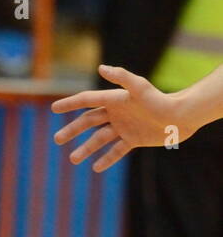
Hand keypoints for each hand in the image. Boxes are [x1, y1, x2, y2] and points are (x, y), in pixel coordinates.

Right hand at [52, 65, 193, 171]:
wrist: (183, 116)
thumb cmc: (161, 100)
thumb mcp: (140, 88)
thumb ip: (121, 76)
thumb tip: (101, 68)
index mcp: (115, 99)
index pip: (87, 101)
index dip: (70, 104)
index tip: (54, 109)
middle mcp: (117, 113)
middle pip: (89, 121)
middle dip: (72, 130)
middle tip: (57, 139)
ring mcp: (124, 127)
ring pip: (99, 139)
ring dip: (85, 149)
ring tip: (73, 159)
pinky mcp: (133, 140)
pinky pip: (116, 151)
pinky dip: (106, 159)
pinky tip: (95, 167)